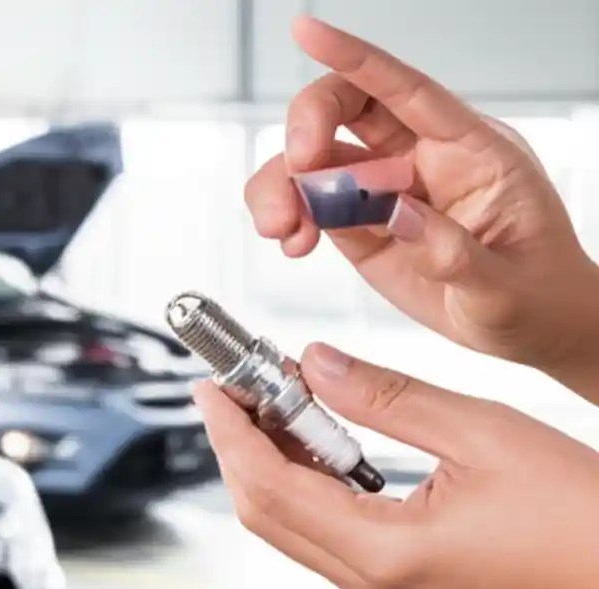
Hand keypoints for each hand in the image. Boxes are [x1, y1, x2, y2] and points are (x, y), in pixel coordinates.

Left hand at [193, 343, 598, 588]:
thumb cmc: (584, 521)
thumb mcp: (484, 435)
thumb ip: (387, 397)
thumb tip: (314, 364)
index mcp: (385, 555)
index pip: (268, 486)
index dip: (229, 429)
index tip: (211, 383)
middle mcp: (373, 587)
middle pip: (266, 511)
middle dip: (241, 441)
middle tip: (242, 382)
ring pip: (293, 524)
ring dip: (274, 460)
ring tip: (281, 397)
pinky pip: (329, 534)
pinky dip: (311, 483)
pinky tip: (323, 438)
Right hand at [246, 16, 598, 400]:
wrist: (530, 328)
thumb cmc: (534, 294)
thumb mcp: (503, 285)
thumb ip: (448, 250)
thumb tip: (391, 213)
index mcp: (470, 150)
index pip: (407, 89)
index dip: (355, 58)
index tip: (307, 32)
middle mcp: (420, 156)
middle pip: (344, 109)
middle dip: (306, 131)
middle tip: (299, 173)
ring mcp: (383, 188)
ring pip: (312, 159)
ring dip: (282, 187)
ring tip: (284, 230)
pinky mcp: (358, 221)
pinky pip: (305, 202)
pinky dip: (285, 216)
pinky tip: (293, 243)